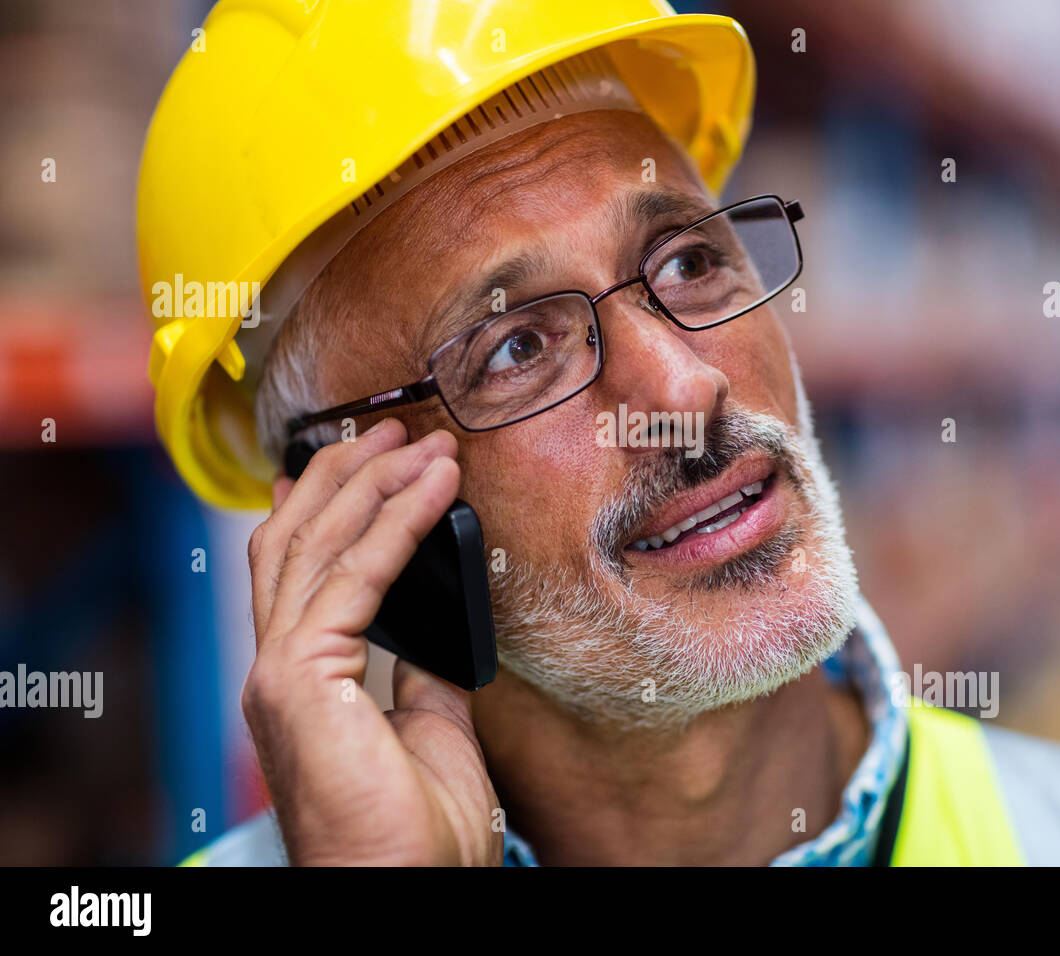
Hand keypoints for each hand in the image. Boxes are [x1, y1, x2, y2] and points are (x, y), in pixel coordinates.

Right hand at [241, 418, 501, 864]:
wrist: (400, 891)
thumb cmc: (413, 834)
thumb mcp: (428, 731)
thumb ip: (419, 674)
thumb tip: (433, 630)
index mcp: (303, 681)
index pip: (301, 571)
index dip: (329, 507)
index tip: (370, 462)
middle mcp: (279, 669)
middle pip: (296, 542)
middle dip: (344, 477)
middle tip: (391, 429)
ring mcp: (281, 673)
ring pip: (316, 546)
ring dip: (372, 484)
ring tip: (420, 441)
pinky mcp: (300, 679)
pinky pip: (355, 578)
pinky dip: (397, 523)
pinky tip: (432, 487)